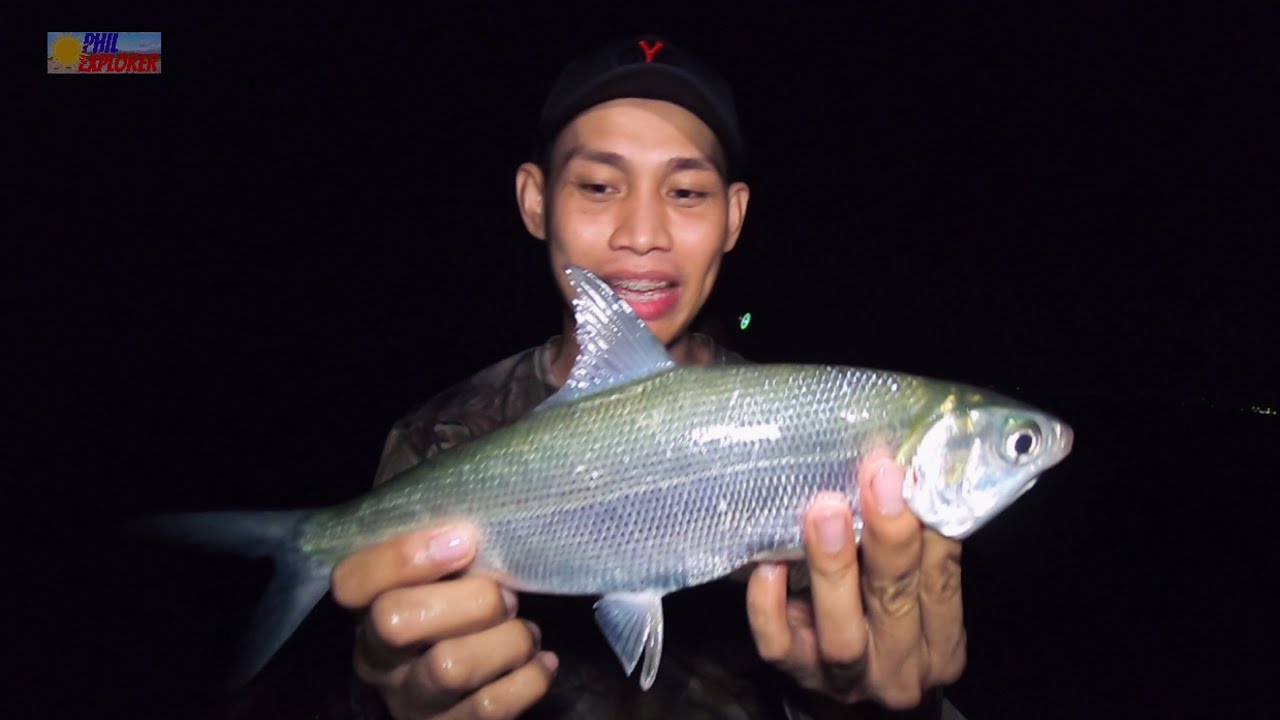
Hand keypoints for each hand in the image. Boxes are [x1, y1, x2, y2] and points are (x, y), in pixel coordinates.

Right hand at [331, 524, 558, 719]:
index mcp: (366, 607)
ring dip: (506, 641)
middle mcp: (377, 658)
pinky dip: (528, 680)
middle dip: (470, 599)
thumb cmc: (464, 605)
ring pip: (448, 667)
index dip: (404, 556)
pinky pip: (487, 710)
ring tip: (525, 631)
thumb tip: (490, 492)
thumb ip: (450, 538)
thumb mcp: (445, 572)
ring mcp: (409, 701)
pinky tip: (542, 661)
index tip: (465, 539)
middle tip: (505, 595)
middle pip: (397, 621)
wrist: (468, 687)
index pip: (351, 580)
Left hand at [746, 449, 966, 710]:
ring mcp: (846, 678)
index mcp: (940, 642)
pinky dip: (770, 606)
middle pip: (896, 602)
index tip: (914, 472)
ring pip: (841, 633)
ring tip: (825, 512)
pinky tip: (769, 564)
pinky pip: (779, 645)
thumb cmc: (883, 621)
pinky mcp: (796, 675)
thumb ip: (915, 545)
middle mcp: (899, 667)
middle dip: (888, 538)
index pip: (942, 580)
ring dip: (834, 569)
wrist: (848, 687)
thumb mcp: (914, 592)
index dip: (929, 525)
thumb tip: (906, 468)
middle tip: (876, 478)